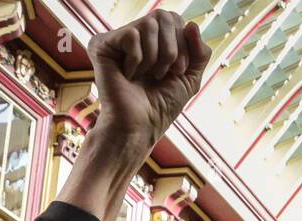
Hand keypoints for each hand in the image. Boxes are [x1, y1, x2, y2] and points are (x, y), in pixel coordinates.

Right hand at [88, 11, 210, 149]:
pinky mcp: (102, 43)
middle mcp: (135, 35)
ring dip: (156, 57)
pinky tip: (128, 75)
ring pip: (149, 24)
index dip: (184, 44)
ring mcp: (117, 38)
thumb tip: (192, 24)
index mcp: (154, 40)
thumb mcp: (190, 78)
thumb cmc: (162, 105)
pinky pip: (132, 35)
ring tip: (145, 76)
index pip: (175, 19)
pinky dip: (137, 60)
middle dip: (172, 49)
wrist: (141, 124)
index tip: (178, 71)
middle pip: (164, 16)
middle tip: (163, 74)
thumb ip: (199, 52)